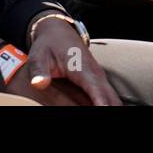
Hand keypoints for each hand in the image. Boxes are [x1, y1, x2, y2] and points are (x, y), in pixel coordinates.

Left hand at [6, 17, 120, 105]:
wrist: (57, 31)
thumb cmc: (48, 44)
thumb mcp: (38, 56)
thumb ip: (38, 71)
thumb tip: (39, 84)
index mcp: (83, 68)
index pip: (98, 91)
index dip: (102, 105)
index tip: (102, 111)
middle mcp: (96, 74)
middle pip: (112, 99)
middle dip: (110, 109)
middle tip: (107, 121)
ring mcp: (99, 78)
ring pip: (114, 99)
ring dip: (110, 107)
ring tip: (106, 116)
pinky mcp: (98, 82)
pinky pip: (109, 97)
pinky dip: (108, 105)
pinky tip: (101, 108)